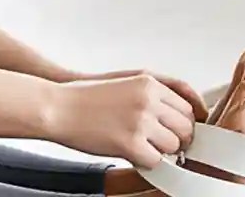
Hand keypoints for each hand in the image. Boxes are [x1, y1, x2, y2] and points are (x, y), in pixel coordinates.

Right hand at [42, 74, 197, 168]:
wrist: (57, 107)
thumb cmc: (85, 96)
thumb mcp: (125, 82)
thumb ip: (155, 92)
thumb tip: (182, 111)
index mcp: (149, 83)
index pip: (186, 107)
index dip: (183, 123)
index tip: (176, 132)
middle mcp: (149, 100)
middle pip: (185, 128)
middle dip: (176, 139)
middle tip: (162, 144)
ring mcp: (140, 122)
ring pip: (173, 146)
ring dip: (160, 151)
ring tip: (141, 147)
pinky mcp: (130, 143)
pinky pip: (155, 161)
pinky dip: (146, 162)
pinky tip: (131, 154)